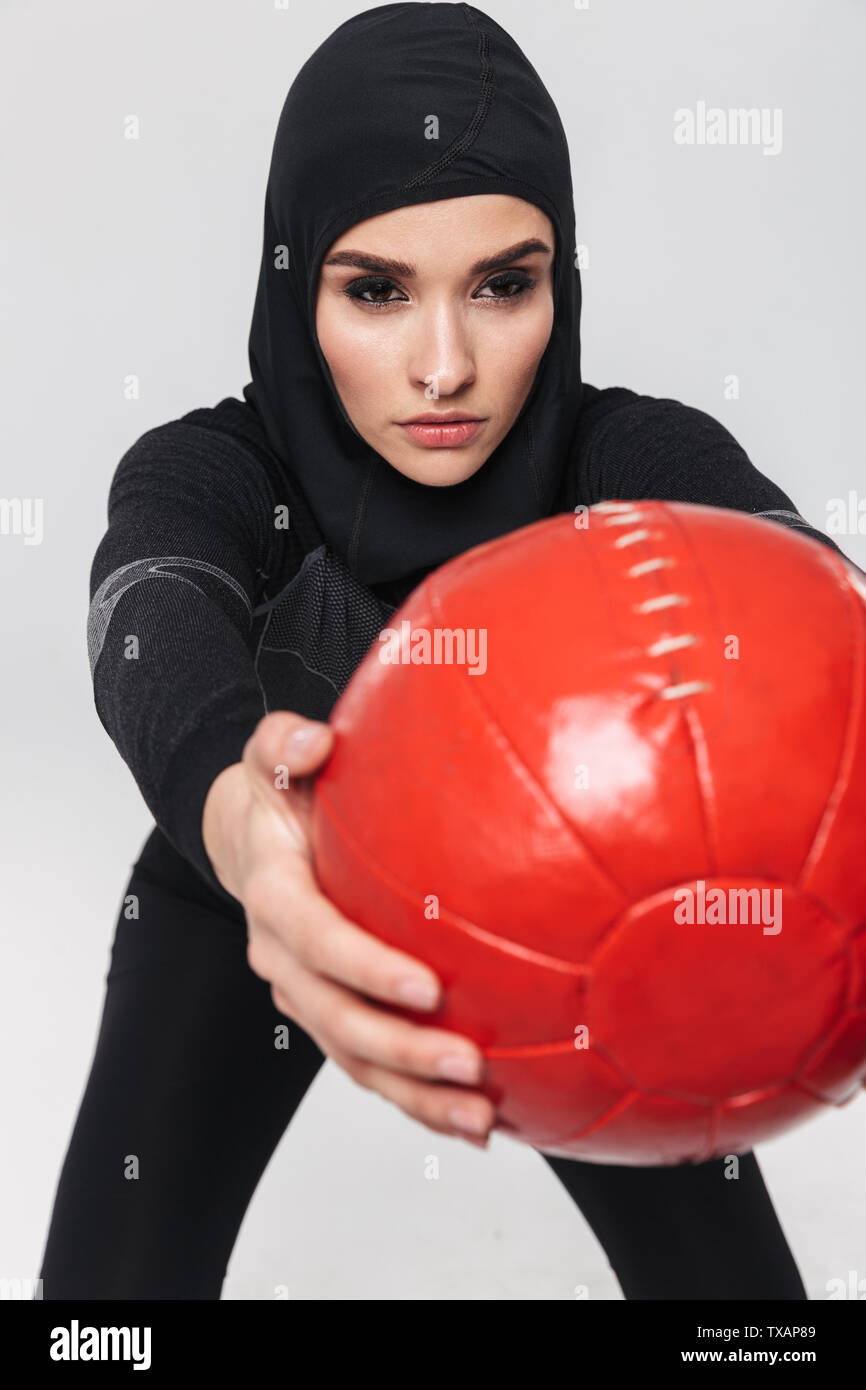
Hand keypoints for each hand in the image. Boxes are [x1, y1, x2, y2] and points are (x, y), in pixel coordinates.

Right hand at [202, 710, 494, 1146]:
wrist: (250, 840)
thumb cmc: (278, 793)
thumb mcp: (271, 756)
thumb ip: (284, 742)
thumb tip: (315, 742)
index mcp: (273, 894)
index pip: (315, 939)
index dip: (364, 968)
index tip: (428, 985)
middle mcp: (281, 956)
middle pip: (336, 1018)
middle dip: (401, 1049)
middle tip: (469, 1064)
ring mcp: (304, 993)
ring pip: (354, 1059)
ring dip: (414, 1094)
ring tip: (480, 1119)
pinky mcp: (331, 1014)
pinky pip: (370, 1066)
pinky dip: (416, 1100)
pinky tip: (478, 1121)